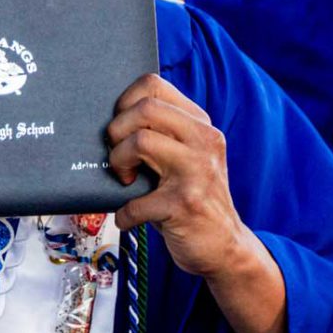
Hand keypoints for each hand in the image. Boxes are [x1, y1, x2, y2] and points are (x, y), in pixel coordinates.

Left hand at [107, 74, 285, 332]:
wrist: (225, 247)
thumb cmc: (188, 196)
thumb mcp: (183, 156)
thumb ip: (160, 132)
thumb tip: (107, 117)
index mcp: (199, 124)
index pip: (153, 84)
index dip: (124, 101)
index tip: (119, 127)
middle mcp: (204, 141)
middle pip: (144, 109)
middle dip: (117, 131)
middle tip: (118, 155)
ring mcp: (198, 171)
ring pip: (140, 142)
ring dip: (118, 163)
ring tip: (124, 179)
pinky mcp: (186, 204)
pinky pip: (136, 201)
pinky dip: (124, 213)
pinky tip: (127, 218)